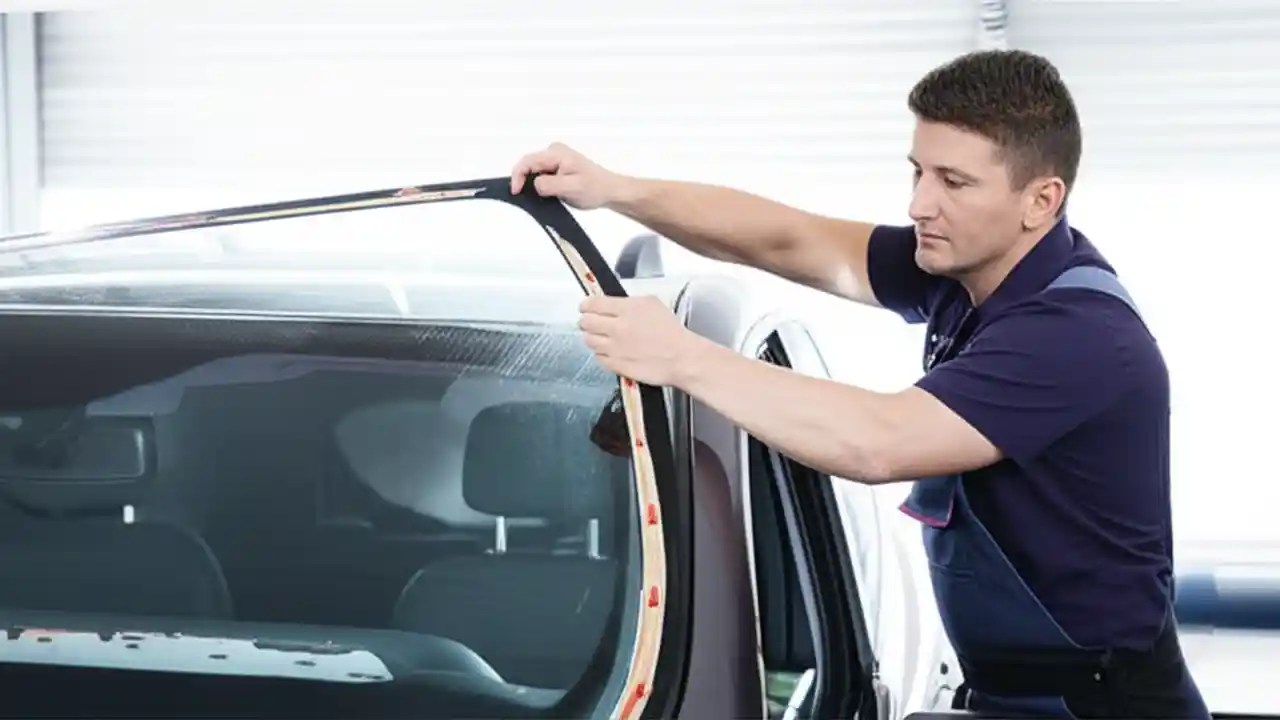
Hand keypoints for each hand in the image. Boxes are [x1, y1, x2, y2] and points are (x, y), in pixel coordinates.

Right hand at [510, 142, 625, 209]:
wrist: (610, 190)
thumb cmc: (595, 188)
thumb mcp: (570, 188)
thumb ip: (549, 184)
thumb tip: (534, 184)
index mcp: (556, 153)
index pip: (527, 162)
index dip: (517, 177)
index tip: (516, 192)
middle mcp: (554, 152)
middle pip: (528, 165)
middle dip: (523, 181)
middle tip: (524, 198)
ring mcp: (556, 159)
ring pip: (533, 170)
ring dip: (531, 184)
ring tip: (537, 197)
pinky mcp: (558, 167)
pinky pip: (541, 174)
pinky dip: (538, 185)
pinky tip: (544, 194)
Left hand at [578, 295, 703, 387]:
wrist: (681, 358)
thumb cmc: (672, 332)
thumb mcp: (652, 304)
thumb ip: (629, 302)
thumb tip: (613, 303)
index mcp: (626, 309)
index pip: (592, 304)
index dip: (586, 305)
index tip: (586, 307)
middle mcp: (617, 328)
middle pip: (585, 322)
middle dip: (586, 321)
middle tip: (591, 322)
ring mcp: (614, 348)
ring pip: (589, 341)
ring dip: (593, 338)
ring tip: (602, 338)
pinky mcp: (616, 365)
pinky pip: (598, 358)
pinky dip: (602, 354)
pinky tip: (612, 352)